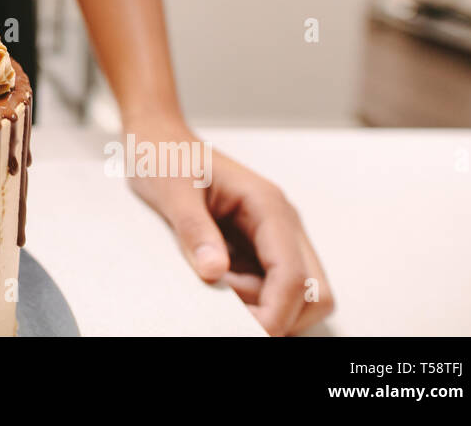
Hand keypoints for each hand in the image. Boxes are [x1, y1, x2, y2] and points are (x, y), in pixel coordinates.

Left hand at [126, 115, 333, 334]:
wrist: (157, 138)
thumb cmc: (164, 155)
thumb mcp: (171, 191)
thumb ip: (194, 231)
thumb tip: (215, 273)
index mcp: (267, 205)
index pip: (295, 274)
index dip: (277, 311)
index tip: (250, 331)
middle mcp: (281, 222)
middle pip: (314, 291)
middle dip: (278, 312)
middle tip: (229, 309)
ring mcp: (272, 236)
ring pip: (296, 294)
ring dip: (262, 305)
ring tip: (216, 285)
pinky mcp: (257, 247)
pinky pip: (268, 286)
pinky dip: (248, 297)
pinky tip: (215, 280)